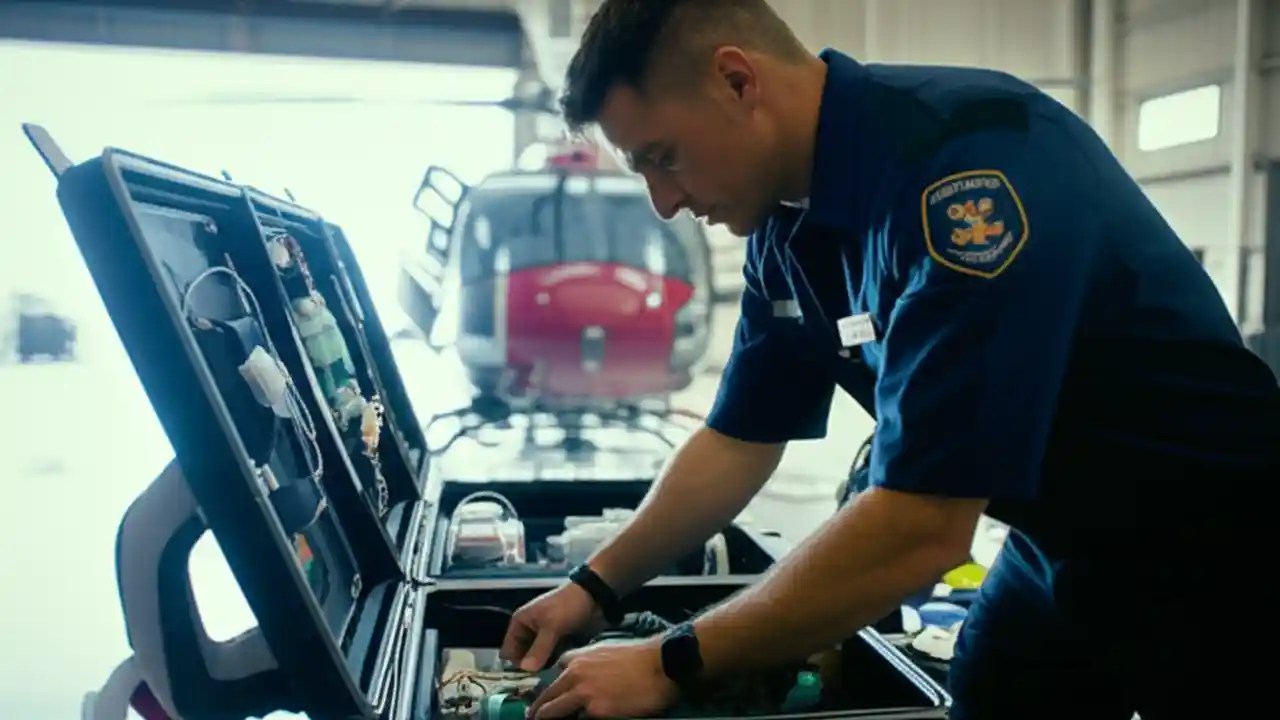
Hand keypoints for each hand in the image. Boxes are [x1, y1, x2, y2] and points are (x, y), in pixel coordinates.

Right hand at [500, 583, 604, 671]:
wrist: (594, 597)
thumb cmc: (567, 606)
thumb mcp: (552, 626)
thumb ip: (539, 648)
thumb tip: (526, 670)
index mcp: (520, 623)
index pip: (508, 651)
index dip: (515, 665)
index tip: (526, 679)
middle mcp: (529, 632)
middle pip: (523, 658)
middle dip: (530, 668)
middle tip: (541, 680)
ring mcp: (544, 638)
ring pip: (537, 660)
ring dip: (543, 668)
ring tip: (553, 675)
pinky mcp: (557, 643)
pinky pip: (551, 658)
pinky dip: (554, 664)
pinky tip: (561, 670)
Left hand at [527, 639, 678, 718]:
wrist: (660, 664)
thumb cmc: (638, 656)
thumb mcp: (605, 650)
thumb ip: (586, 662)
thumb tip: (577, 676)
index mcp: (577, 658)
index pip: (551, 675)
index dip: (546, 690)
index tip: (542, 700)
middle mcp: (575, 674)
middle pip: (547, 695)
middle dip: (538, 709)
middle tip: (532, 717)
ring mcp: (584, 693)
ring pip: (554, 710)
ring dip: (546, 717)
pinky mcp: (596, 710)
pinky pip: (579, 719)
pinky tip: (580, 719)